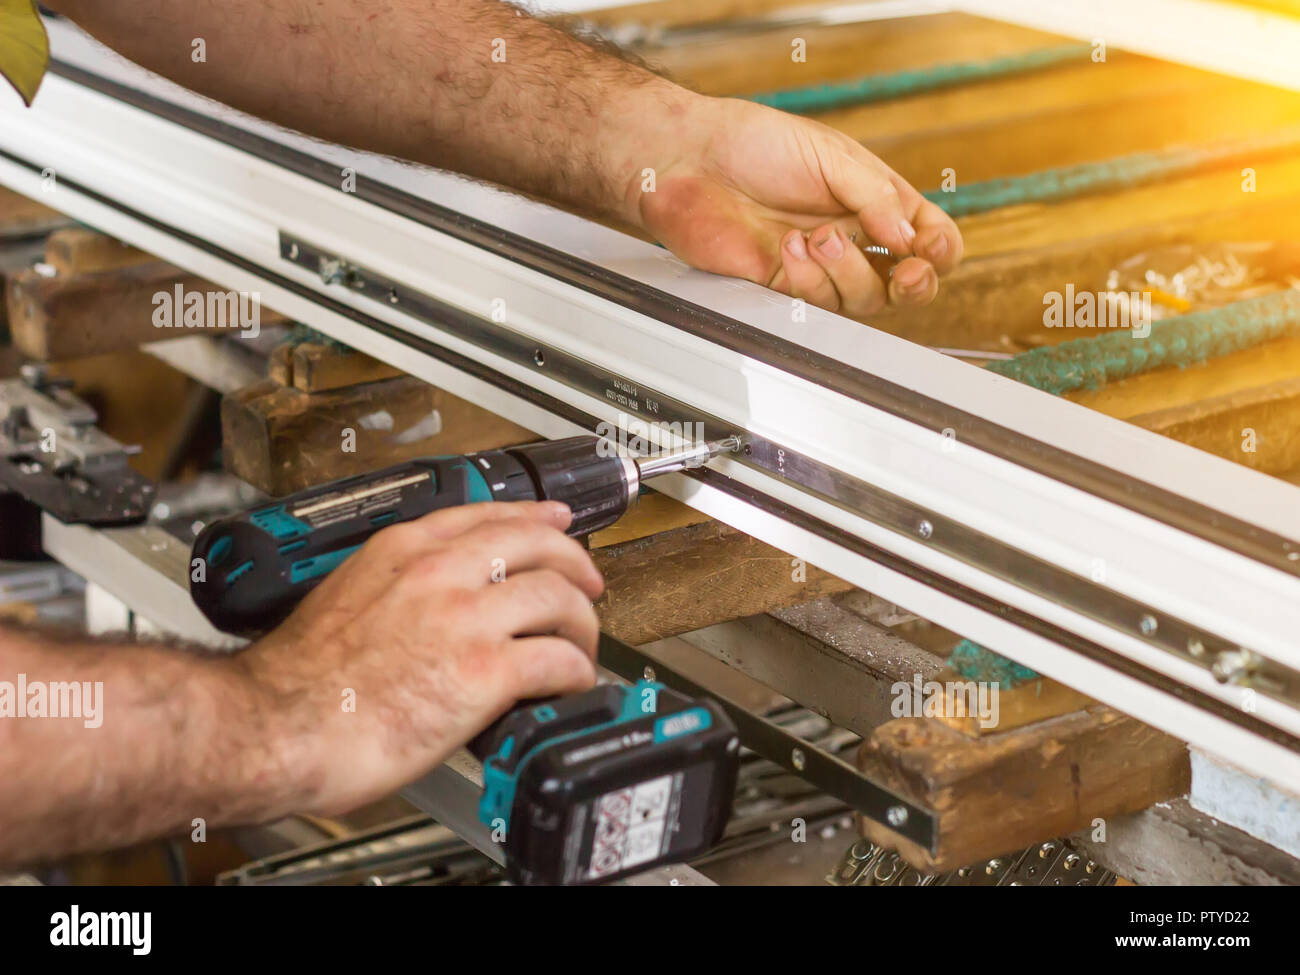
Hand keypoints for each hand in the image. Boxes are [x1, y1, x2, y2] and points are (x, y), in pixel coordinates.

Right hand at [240, 500, 603, 814]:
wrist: (274, 727)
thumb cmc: (297, 684)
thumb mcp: (343, 600)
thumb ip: (395, 592)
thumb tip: (426, 611)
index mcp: (402, 552)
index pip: (489, 516)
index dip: (536, 518)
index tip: (557, 521)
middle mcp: (439, 573)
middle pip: (540, 545)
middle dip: (575, 565)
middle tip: (588, 587)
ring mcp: (464, 618)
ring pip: (560, 598)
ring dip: (582, 624)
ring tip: (581, 648)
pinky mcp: (483, 671)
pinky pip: (558, 660)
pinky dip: (576, 671)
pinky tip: (571, 684)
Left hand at [622, 92, 962, 315]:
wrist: (691, 162)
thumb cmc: (756, 144)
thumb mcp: (831, 155)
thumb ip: (875, 196)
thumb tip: (909, 237)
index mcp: (875, 200)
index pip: (928, 236)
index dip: (939, 250)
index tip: (929, 248)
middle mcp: (854, 237)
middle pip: (906, 284)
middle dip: (915, 283)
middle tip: (907, 272)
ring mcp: (821, 266)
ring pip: (864, 300)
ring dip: (848, 271)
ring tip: (815, 237)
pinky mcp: (785, 286)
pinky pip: (816, 303)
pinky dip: (807, 279)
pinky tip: (786, 247)